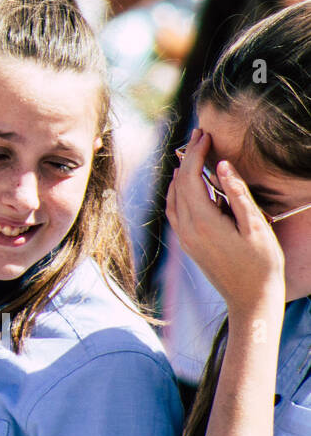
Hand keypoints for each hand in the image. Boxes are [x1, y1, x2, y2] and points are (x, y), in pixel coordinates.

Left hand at [166, 129, 285, 313]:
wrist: (250, 301)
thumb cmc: (261, 265)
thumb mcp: (256, 227)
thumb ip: (238, 195)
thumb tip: (222, 166)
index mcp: (203, 222)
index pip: (190, 177)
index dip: (195, 152)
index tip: (204, 134)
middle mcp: (187, 229)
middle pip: (179, 183)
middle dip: (187, 157)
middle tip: (200, 136)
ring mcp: (184, 238)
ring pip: (173, 196)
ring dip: (181, 173)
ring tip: (194, 153)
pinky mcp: (187, 244)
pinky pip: (175, 211)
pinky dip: (178, 191)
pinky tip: (188, 184)